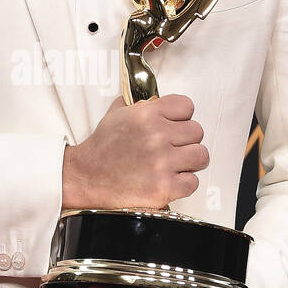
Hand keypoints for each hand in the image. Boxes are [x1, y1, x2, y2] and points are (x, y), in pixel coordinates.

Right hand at [62, 94, 208, 210]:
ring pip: (201, 156)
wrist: (86, 177)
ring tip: (176, 163)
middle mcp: (157, 136)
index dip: (181, 116)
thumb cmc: (101, 148)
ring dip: (190, 161)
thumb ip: (140, 104)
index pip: (187, 106)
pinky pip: (193, 182)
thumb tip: (158, 100)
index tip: (175, 124)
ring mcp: (162, 163)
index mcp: (146, 114)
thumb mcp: (116, 114)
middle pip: (197, 131)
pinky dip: (184, 183)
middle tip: (173, 147)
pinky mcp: (164, 187)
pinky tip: (170, 179)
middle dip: (186, 139)